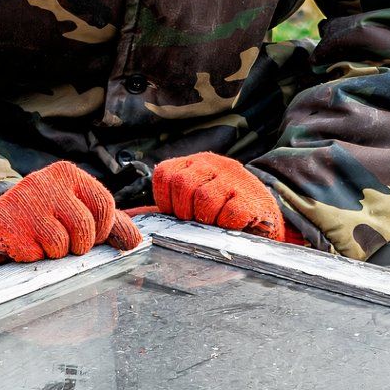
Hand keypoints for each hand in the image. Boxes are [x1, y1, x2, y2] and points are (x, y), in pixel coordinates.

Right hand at [0, 164, 141, 264]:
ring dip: (56, 253)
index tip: (92, 235)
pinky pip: (35, 254)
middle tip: (67, 243)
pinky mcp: (6, 225)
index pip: (103, 204)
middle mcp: (45, 183)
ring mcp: (23, 203)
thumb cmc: (46, 214)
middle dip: (80, 244)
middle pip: (84, 227)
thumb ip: (110, 223)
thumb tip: (135, 240)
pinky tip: (26, 244)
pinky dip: (34, 257)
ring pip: (60, 244)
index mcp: (68, 174)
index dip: (102, 229)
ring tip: (43, 242)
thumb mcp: (78, 208)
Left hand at [150, 154, 289, 239]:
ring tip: (216, 223)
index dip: (166, 199)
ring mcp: (234, 178)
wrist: (265, 218)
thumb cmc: (222, 213)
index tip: (179, 212)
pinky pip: (228, 213)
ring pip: (203, 199)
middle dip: (185, 211)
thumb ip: (161, 210)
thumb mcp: (191, 204)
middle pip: (182, 184)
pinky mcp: (250, 198)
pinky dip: (226, 225)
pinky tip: (232, 225)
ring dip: (206, 219)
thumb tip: (124, 218)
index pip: (164, 173)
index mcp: (195, 163)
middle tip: (199, 220)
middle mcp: (213, 164)